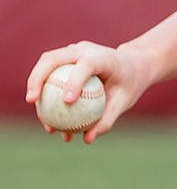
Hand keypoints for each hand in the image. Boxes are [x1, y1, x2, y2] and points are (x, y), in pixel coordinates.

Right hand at [25, 42, 157, 143]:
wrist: (133, 65)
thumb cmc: (130, 83)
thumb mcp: (125, 101)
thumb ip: (107, 119)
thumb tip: (86, 139)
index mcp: (104, 57)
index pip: (86, 65)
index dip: (74, 81)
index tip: (67, 101)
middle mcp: (85, 49)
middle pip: (53, 58)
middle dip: (38, 77)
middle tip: (32, 100)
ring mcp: (74, 50)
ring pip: (46, 62)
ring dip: (35, 83)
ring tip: (35, 109)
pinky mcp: (67, 56)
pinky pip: (50, 70)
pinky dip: (43, 88)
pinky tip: (44, 114)